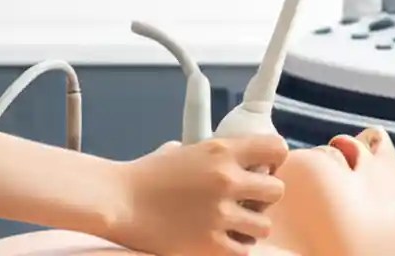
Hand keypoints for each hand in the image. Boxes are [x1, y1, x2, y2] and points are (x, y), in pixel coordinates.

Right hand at [109, 136, 288, 255]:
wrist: (118, 201)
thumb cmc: (145, 175)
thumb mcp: (182, 150)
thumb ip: (212, 154)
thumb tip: (233, 159)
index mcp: (220, 151)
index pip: (276, 148)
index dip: (274, 160)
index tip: (264, 168)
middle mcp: (226, 180)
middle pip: (276, 190)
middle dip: (264, 197)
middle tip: (247, 201)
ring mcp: (220, 214)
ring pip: (264, 225)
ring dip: (251, 226)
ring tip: (231, 224)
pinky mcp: (212, 244)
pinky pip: (244, 250)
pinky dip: (236, 246)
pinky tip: (220, 239)